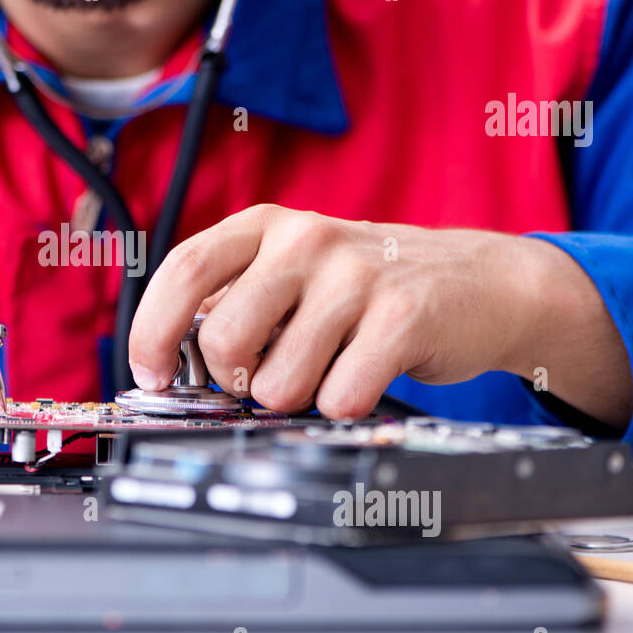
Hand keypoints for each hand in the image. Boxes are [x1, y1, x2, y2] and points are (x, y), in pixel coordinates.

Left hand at [128, 204, 632, 426]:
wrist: (480, 281)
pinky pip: (339, 396)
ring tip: (323, 371)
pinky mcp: (403, 315)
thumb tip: (173, 361)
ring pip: (278, 381)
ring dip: (293, 399)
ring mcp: (355, 274)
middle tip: (263, 380)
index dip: (152, 331)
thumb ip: (235, 301)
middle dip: (234, 381)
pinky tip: (361, 378)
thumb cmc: (369, 287)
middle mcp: (305, 239)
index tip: (152, 375)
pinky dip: (342, 405)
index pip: (183, 271)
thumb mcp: (293, 272)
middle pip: (224, 338)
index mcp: (265, 226)